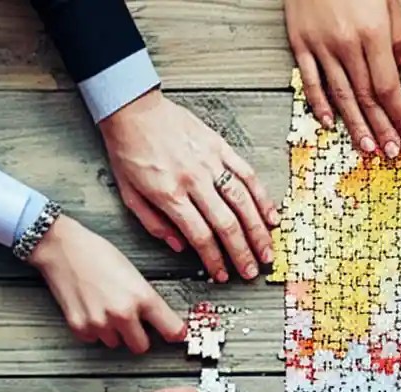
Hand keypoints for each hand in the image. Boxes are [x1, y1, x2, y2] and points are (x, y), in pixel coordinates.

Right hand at [29, 216, 185, 351]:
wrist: (62, 247)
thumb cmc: (97, 253)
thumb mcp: (134, 273)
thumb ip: (146, 299)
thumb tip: (159, 319)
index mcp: (143, 297)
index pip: (172, 331)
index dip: (175, 333)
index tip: (174, 334)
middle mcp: (123, 313)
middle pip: (141, 347)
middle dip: (138, 337)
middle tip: (133, 323)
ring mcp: (100, 322)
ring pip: (115, 344)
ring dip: (114, 333)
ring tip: (106, 308)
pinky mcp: (79, 326)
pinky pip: (93, 339)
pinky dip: (93, 330)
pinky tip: (90, 309)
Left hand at [99, 90, 277, 281]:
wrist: (132, 109)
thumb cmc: (128, 151)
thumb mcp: (129, 194)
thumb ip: (154, 224)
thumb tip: (180, 247)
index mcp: (169, 194)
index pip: (200, 235)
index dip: (215, 259)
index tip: (222, 274)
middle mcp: (194, 179)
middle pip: (226, 224)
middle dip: (242, 253)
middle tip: (252, 271)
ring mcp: (210, 162)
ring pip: (242, 202)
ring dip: (258, 230)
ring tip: (267, 251)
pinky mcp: (220, 147)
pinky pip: (247, 174)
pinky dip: (262, 197)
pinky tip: (272, 215)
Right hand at [286, 0, 400, 156]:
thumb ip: (397, 34)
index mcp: (371, 33)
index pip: (388, 86)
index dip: (400, 113)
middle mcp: (345, 45)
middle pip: (367, 96)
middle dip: (381, 127)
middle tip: (390, 152)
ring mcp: (320, 46)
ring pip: (341, 94)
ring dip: (355, 124)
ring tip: (366, 147)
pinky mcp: (299, 43)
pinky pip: (310, 80)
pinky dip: (319, 103)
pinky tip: (329, 123)